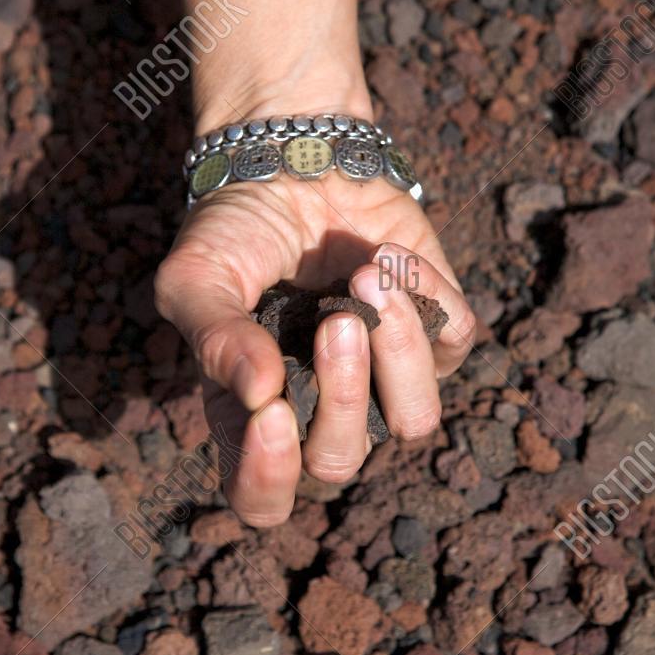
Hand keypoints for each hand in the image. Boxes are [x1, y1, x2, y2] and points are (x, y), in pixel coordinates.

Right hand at [155, 161, 475, 526]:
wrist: (295, 156)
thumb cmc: (235, 228)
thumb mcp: (198, 277)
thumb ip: (214, 338)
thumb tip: (260, 397)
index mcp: (254, 415)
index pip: (262, 498)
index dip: (268, 478)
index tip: (271, 412)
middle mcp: (323, 410)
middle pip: (342, 461)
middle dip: (343, 394)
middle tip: (333, 321)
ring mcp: (386, 379)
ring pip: (417, 420)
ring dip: (399, 351)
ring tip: (367, 278)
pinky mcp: (439, 333)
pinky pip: (456, 342)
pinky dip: (425, 292)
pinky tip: (386, 254)